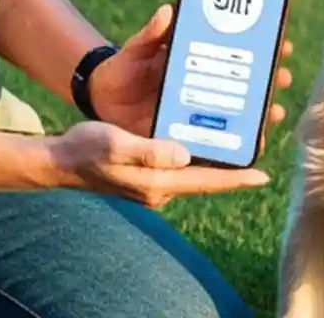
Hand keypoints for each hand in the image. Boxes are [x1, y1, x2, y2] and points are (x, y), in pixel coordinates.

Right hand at [48, 122, 268, 208]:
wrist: (59, 162)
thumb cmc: (85, 150)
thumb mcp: (115, 144)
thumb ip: (149, 151)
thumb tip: (184, 155)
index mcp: (157, 182)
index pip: (206, 181)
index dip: (236, 179)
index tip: (264, 176)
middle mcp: (161, 186)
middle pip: (207, 176)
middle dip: (234, 165)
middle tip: (261, 142)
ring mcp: (154, 182)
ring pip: (196, 170)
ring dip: (217, 157)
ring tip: (242, 139)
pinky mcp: (148, 173)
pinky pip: (181, 165)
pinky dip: (197, 152)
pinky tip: (205, 136)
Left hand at [90, 4, 293, 139]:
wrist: (101, 101)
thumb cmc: (121, 68)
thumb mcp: (134, 50)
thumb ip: (150, 34)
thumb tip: (166, 10)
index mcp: (195, 58)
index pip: (235, 49)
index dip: (260, 45)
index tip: (280, 42)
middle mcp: (203, 82)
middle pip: (245, 81)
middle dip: (269, 79)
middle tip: (283, 77)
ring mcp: (198, 108)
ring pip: (238, 110)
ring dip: (260, 111)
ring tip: (274, 112)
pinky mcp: (188, 132)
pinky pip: (218, 136)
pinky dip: (236, 140)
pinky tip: (252, 143)